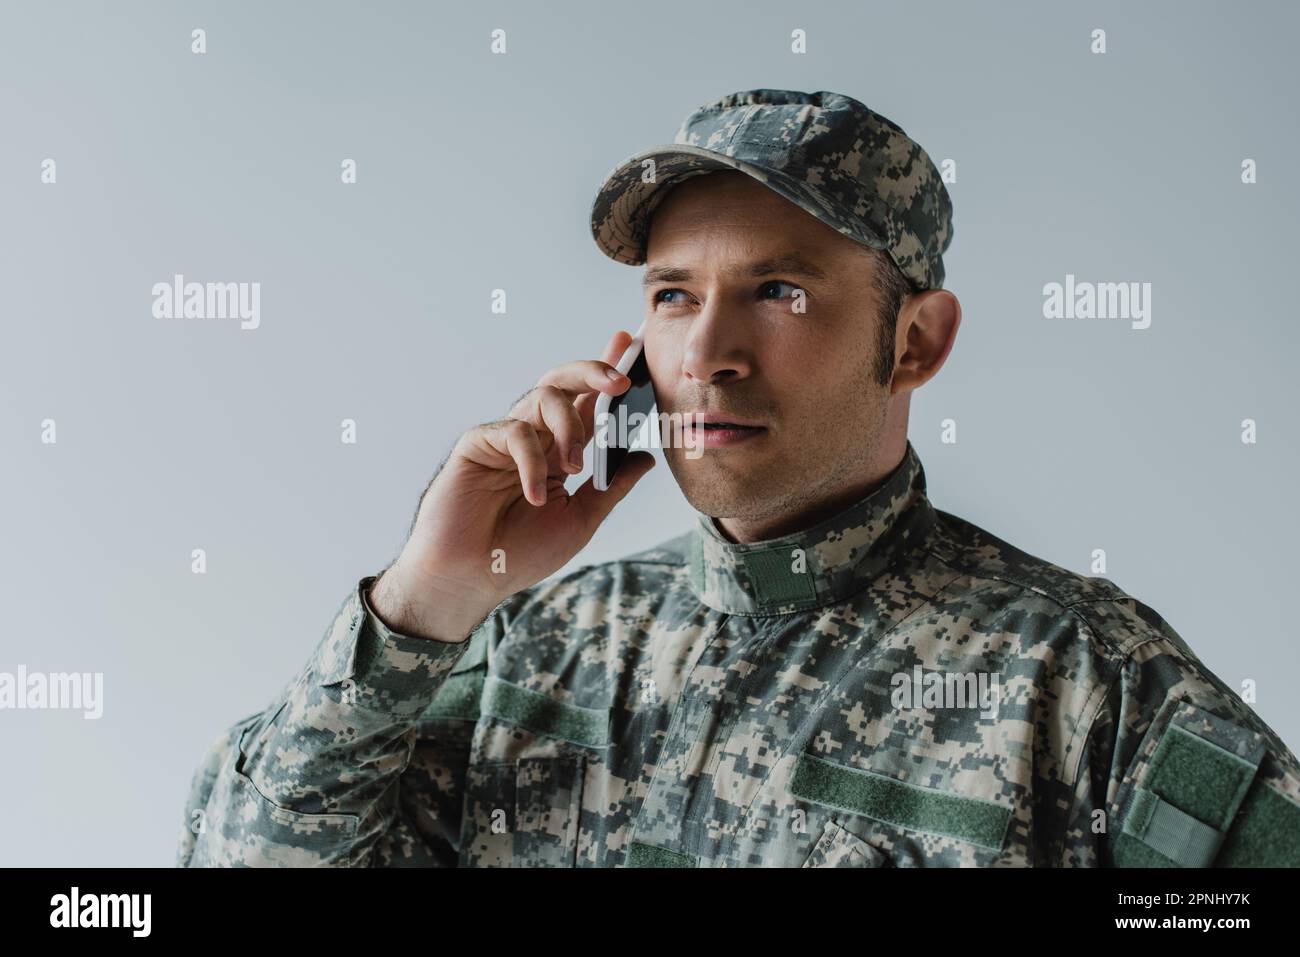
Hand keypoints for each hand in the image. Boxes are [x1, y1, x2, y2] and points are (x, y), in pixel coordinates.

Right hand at [369, 330, 656, 640]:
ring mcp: (505, 438)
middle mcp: (534, 438)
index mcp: (559, 452)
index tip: (631, 341)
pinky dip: (532, 461)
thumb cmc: (518, 555)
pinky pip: (514, 432)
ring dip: (569, 427)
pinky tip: (535, 494)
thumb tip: (645, 458)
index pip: (588, 404)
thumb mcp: (580, 520)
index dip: (607, 372)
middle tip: (619, 379)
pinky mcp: (478, 444)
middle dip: (593, 371)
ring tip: (574, 468)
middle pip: (564, 383)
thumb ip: (610, 487)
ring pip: (543, 398)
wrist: (471, 580)